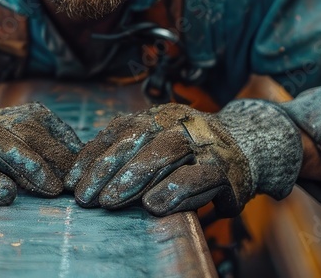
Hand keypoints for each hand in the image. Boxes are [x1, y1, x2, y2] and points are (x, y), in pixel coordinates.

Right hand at [0, 102, 82, 230]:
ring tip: (50, 189)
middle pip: (21, 127)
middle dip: (51, 155)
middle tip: (70, 184)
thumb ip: (34, 152)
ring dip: (27, 164)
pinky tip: (5, 194)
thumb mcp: (3, 155)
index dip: (63, 140)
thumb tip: (80, 162)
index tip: (84, 166)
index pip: (38, 118)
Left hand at [65, 100, 302, 217]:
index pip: (117, 131)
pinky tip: (154, 206)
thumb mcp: (158, 146)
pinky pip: (197, 176)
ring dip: (134, 177)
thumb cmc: (191, 154)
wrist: (249, 149)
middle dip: (107, 169)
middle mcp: (178, 120)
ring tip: (111, 201)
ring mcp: (203, 140)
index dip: (92, 156)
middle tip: (86, 197)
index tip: (70, 182)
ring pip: (164, 152)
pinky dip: (175, 190)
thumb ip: (128, 155)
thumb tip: (80, 179)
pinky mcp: (226, 166)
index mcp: (157, 115)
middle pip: (136, 139)